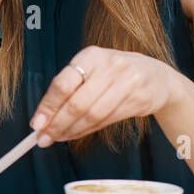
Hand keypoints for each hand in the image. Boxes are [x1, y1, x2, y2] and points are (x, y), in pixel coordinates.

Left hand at [30, 47, 180, 146]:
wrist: (157, 77)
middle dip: (57, 124)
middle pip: (77, 103)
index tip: (36, 124)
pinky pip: (107, 120)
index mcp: (91, 56)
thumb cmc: (114, 74)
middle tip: (43, 138)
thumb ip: (68, 89)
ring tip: (57, 138)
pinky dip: (87, 130)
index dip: (48, 106)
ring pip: (92, 115)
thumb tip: (42, 118)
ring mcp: (128, 82)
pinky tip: (75, 134)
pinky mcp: (140, 99)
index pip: (63, 83)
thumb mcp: (92, 70)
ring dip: (71, 130)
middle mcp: (110, 66)